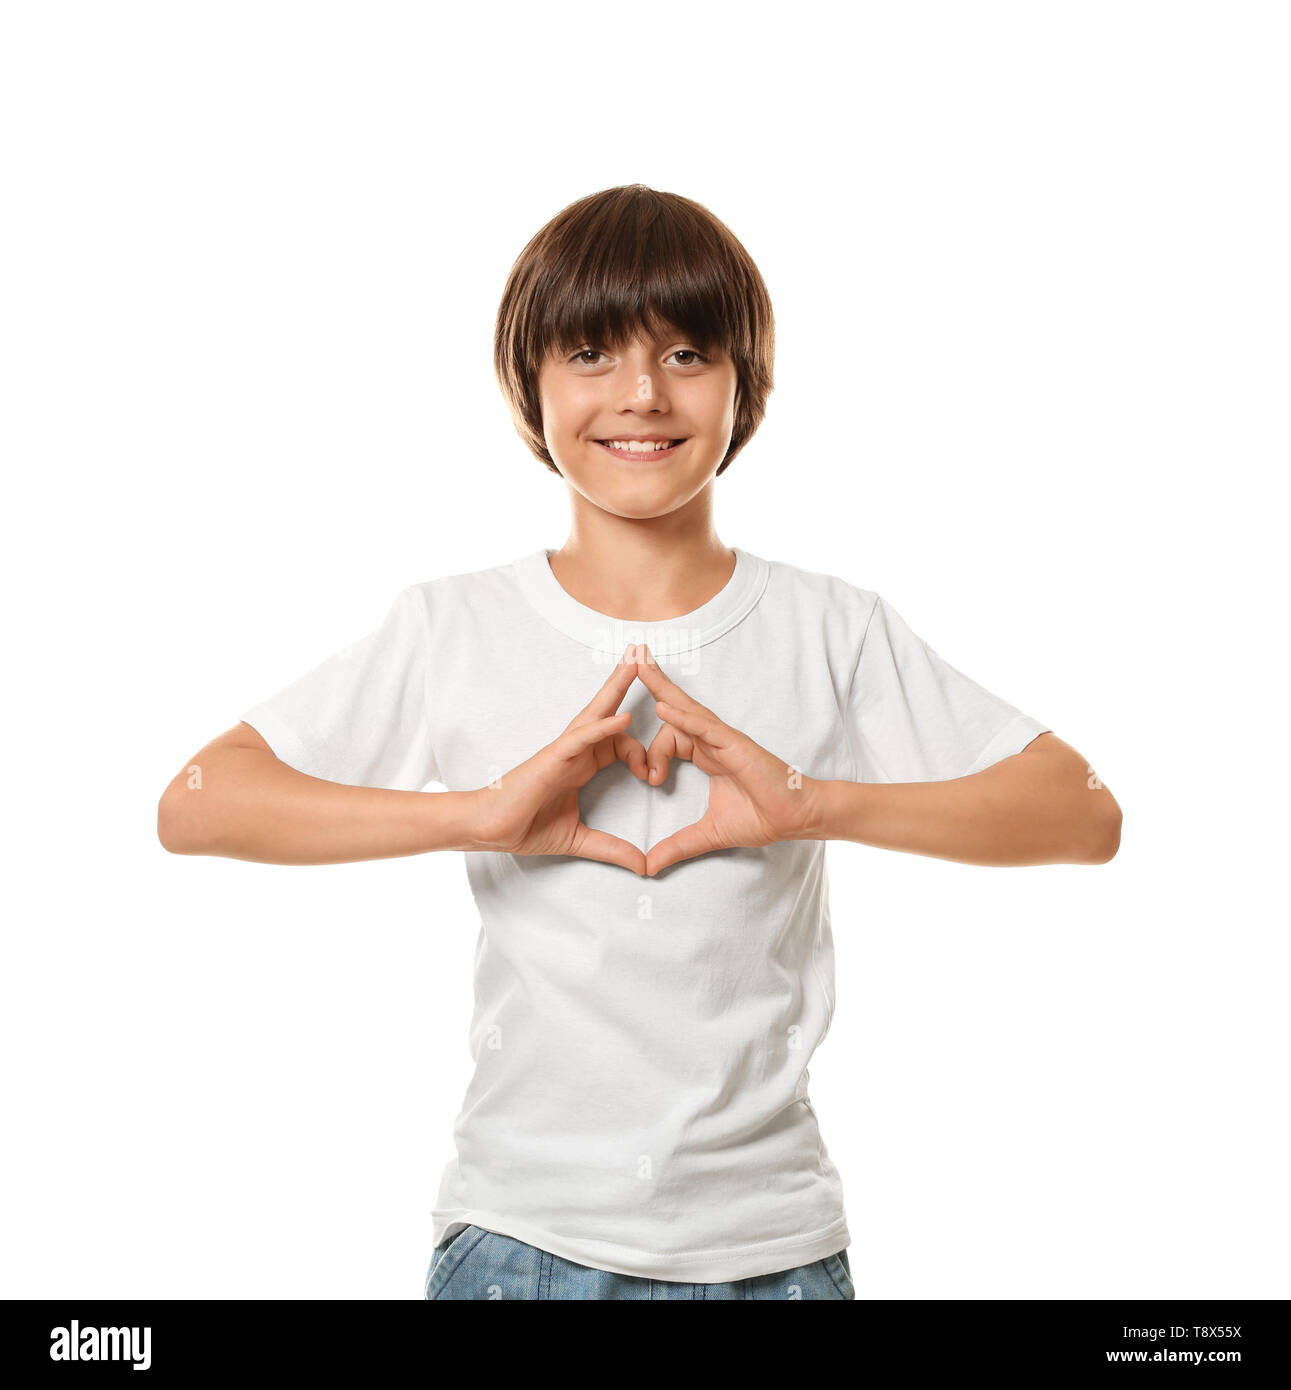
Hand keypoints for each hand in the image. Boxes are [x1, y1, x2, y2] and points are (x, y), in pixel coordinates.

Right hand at [471, 644, 651, 872]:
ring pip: (595, 713)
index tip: (653, 779)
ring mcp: (564, 750)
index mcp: (582, 765)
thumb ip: (613, 849)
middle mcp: (575, 751)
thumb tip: (643, 867)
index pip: (619, 745)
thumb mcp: (580, 840)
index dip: (642, 754)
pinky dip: (602, 727)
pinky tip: (623, 718)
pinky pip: (581, 738)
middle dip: (627, 682)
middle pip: (607, 710)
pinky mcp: (553, 757)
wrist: (492, 830)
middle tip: (646, 654)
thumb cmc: (525, 827)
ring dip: (616, 688)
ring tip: (637, 663)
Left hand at [633, 645, 826, 874]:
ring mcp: (724, 739)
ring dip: (662, 686)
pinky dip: (684, 716)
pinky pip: (705, 726)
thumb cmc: (762, 818)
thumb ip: (677, 847)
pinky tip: (664, 706)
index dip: (652, 755)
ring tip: (639, 664)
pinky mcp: (735, 744)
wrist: (795, 819)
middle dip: (652, 683)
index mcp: (706, 755)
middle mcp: (712, 741)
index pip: (669, 739)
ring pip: (688, 709)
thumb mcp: (708, 834)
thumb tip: (649, 867)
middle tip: (629, 658)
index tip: (650, 779)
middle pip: (676, 707)